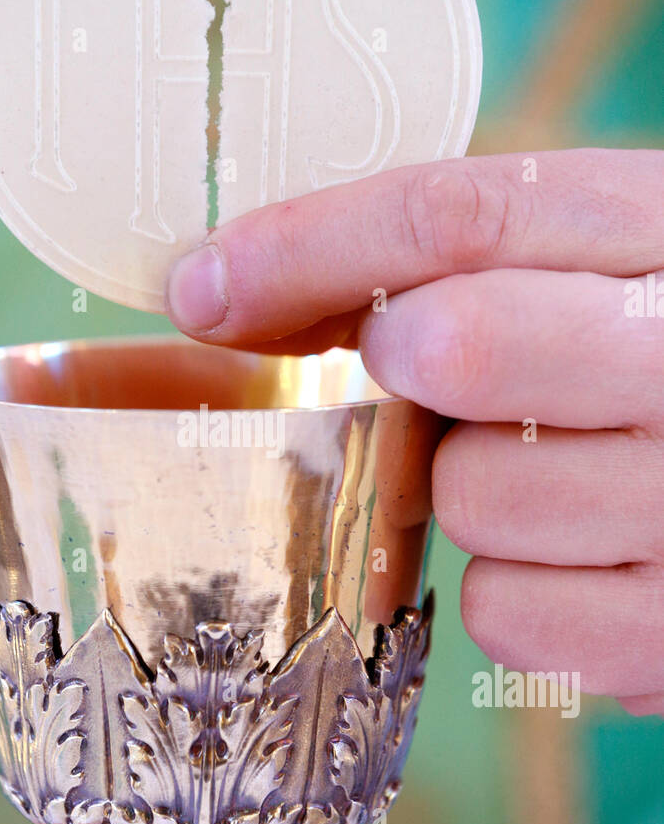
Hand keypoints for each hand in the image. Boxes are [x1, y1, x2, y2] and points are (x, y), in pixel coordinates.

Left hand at [167, 149, 663, 716]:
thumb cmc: (654, 360)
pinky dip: (511, 590)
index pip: (463, 211)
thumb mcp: (600, 268)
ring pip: (469, 495)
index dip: (309, 245)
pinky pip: (506, 613)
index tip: (204, 284)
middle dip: (398, 363)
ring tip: (542, 472)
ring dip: (463, 492)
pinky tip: (572, 558)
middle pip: (460, 342)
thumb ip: (470, 257)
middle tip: (417, 369)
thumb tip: (233, 295)